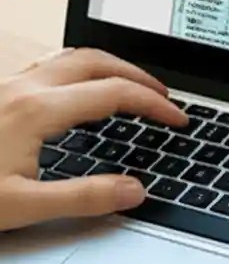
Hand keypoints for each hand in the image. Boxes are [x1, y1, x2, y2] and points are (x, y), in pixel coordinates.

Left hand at [0, 48, 186, 230]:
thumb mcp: (22, 206)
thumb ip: (82, 199)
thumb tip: (134, 190)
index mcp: (36, 110)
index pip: (113, 93)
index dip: (153, 105)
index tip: (176, 118)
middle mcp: (22, 88)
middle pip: (95, 62)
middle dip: (137, 75)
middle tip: (162, 96)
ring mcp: (5, 86)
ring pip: (69, 57)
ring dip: (108, 67)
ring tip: (129, 85)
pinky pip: (46, 66)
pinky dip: (77, 71)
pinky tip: (76, 91)